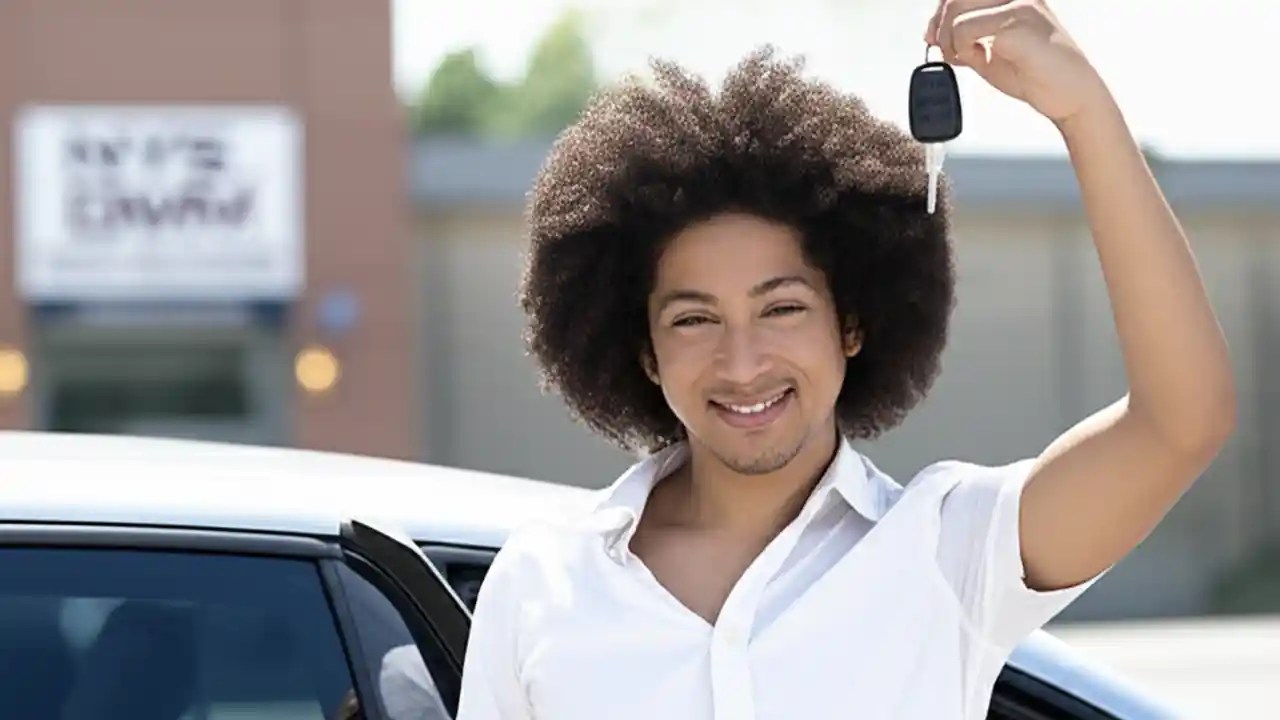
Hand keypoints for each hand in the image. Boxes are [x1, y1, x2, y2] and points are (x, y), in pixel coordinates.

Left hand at [925, 0, 1110, 126]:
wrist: (1070, 95)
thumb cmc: (1035, 73)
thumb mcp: (990, 52)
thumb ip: (964, 38)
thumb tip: (932, 32)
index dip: (940, 12)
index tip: (932, 35)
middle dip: (940, 26)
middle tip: (947, 52)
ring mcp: (1020, 5)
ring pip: (957, 11)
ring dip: (949, 40)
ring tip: (965, 58)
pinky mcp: (1018, 24)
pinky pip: (967, 30)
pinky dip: (963, 49)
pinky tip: (979, 61)